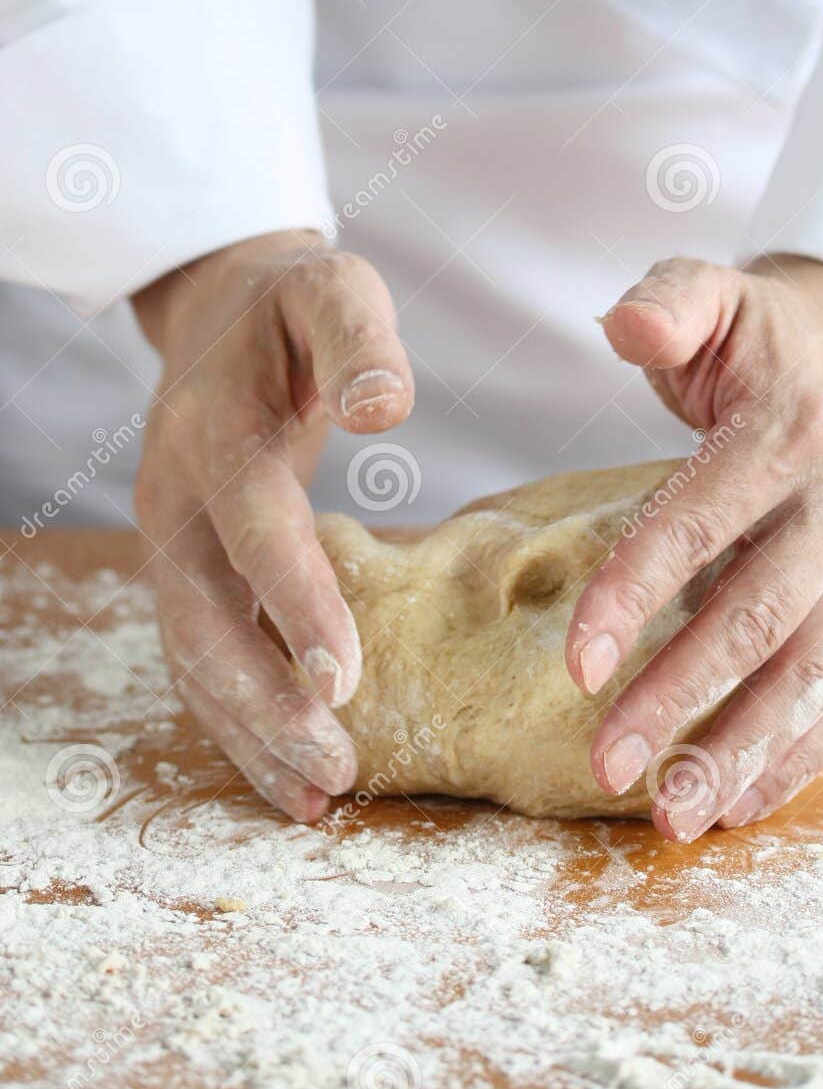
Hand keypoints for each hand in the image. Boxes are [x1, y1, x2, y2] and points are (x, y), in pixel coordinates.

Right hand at [133, 231, 413, 823]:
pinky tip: (289, 778)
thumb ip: (359, 340)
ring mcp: (169, 541)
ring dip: (250, 732)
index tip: (344, 677)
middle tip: (337, 769)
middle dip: (265, 700)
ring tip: (319, 798)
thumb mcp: (331, 289)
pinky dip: (238, 722)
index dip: (294, 601)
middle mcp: (175, 497)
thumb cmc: (291, 307)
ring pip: (194, 655)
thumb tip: (387, 407)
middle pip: (207, 616)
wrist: (215, 313)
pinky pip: (201, 657)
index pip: (253, 525)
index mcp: (214, 430)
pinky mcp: (184, 571)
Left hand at [566, 255, 822, 840]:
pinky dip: (798, 757)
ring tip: (673, 818)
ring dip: (743, 754)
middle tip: (607, 767)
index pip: (700, 522)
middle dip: (681, 699)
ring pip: (813, 676)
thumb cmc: (760, 341)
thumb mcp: (711, 295)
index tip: (578, 669)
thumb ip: (665, 304)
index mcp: (790, 432)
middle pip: (759, 619)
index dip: (635, 595)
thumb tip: (622, 325)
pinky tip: (739, 806)